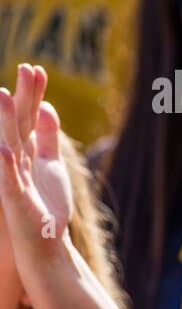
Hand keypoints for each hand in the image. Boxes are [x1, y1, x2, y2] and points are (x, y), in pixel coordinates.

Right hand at [0, 64, 73, 255]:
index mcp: (26, 150)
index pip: (28, 116)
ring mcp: (12, 177)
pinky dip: (6, 163)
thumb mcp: (51, 163)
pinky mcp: (14, 198)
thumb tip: (46, 107)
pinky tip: (4, 147)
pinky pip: (9, 179)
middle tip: (26, 68)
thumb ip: (49, 136)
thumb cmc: (46, 202)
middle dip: (22, 96)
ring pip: (9, 143)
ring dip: (4, 120)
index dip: (32, 93)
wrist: (44, 240)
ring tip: (1, 95)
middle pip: (19, 122)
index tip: (37, 68)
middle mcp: (15, 159)